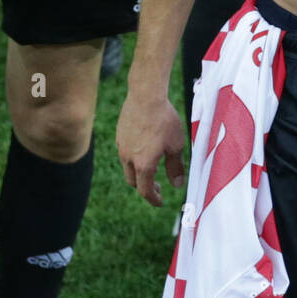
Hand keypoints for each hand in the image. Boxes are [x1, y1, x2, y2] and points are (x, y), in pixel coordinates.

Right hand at [117, 91, 184, 206]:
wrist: (146, 95)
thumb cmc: (164, 120)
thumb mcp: (176, 145)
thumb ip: (176, 167)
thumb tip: (176, 185)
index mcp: (143, 165)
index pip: (145, 191)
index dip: (153, 199)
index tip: (160, 202)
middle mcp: (128, 158)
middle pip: (133, 181)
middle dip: (145, 187)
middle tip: (157, 185)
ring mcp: (122, 146)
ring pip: (128, 166)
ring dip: (139, 171)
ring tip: (152, 165)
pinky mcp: (120, 134)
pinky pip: (125, 152)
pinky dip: (134, 157)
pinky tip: (144, 147)